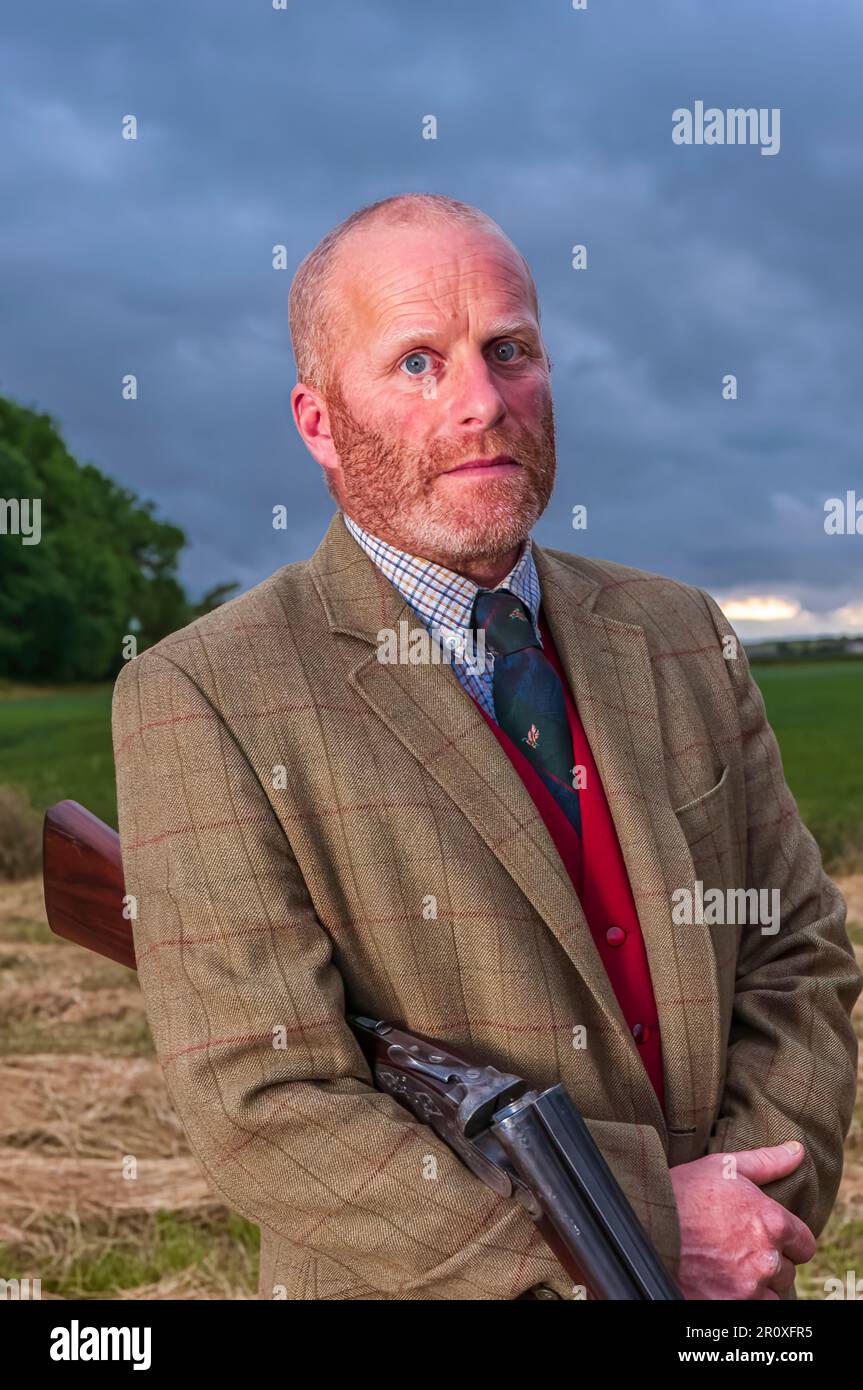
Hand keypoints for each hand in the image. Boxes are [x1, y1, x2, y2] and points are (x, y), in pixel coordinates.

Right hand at [668, 1141, 816, 1298]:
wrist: (644, 1225)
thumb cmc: (683, 1192)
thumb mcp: (723, 1167)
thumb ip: (767, 1162)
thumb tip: (797, 1150)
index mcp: (771, 1222)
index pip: (804, 1245)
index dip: (787, 1240)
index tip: (766, 1235)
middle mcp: (766, 1258)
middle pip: (786, 1271)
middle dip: (768, 1261)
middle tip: (739, 1248)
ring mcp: (748, 1287)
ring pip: (771, 1293)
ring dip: (756, 1283)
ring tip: (728, 1265)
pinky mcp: (730, 1306)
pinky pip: (752, 1308)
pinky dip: (740, 1298)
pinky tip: (720, 1281)